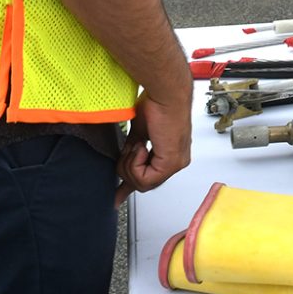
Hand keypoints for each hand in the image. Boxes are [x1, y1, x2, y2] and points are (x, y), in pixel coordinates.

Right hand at [115, 89, 194, 204]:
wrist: (165, 94)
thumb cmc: (156, 103)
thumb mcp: (139, 131)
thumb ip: (132, 149)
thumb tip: (123, 158)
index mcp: (170, 154)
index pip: (149, 179)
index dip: (129, 188)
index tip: (116, 199)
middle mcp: (176, 162)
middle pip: (142, 183)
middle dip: (127, 168)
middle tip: (129, 148)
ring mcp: (175, 164)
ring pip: (141, 184)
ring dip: (130, 163)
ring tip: (137, 144)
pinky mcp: (170, 163)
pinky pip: (144, 179)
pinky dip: (135, 162)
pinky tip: (141, 146)